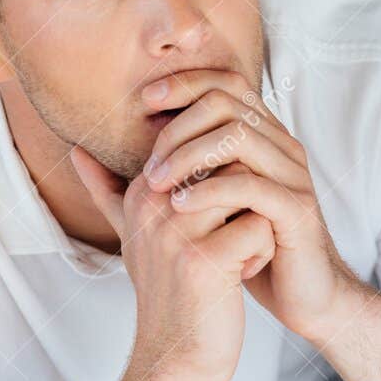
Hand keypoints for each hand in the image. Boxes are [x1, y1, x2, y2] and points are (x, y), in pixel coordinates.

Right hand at [70, 144, 272, 380]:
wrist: (177, 357)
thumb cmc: (169, 293)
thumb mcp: (133, 236)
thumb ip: (108, 191)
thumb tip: (76, 150)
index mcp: (143, 192)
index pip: (206, 150)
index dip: (226, 187)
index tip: (211, 226)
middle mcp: (154, 206)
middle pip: (231, 167)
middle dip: (246, 202)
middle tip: (230, 240)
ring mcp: (177, 232)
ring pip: (249, 192)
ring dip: (256, 226)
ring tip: (235, 257)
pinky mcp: (204, 259)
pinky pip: (260, 228)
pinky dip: (261, 253)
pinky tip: (238, 278)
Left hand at [139, 69, 364, 340]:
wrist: (302, 297)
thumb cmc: (247, 250)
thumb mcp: (189, 209)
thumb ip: (136, 181)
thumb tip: (78, 151)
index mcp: (260, 139)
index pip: (224, 84)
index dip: (183, 84)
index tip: (142, 104)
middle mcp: (280, 147)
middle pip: (228, 101)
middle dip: (178, 125)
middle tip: (147, 163)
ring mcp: (292, 176)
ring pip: (239, 137)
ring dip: (190, 155)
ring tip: (157, 185)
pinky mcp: (297, 210)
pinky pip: (255, 187)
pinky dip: (213, 192)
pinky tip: (183, 208)